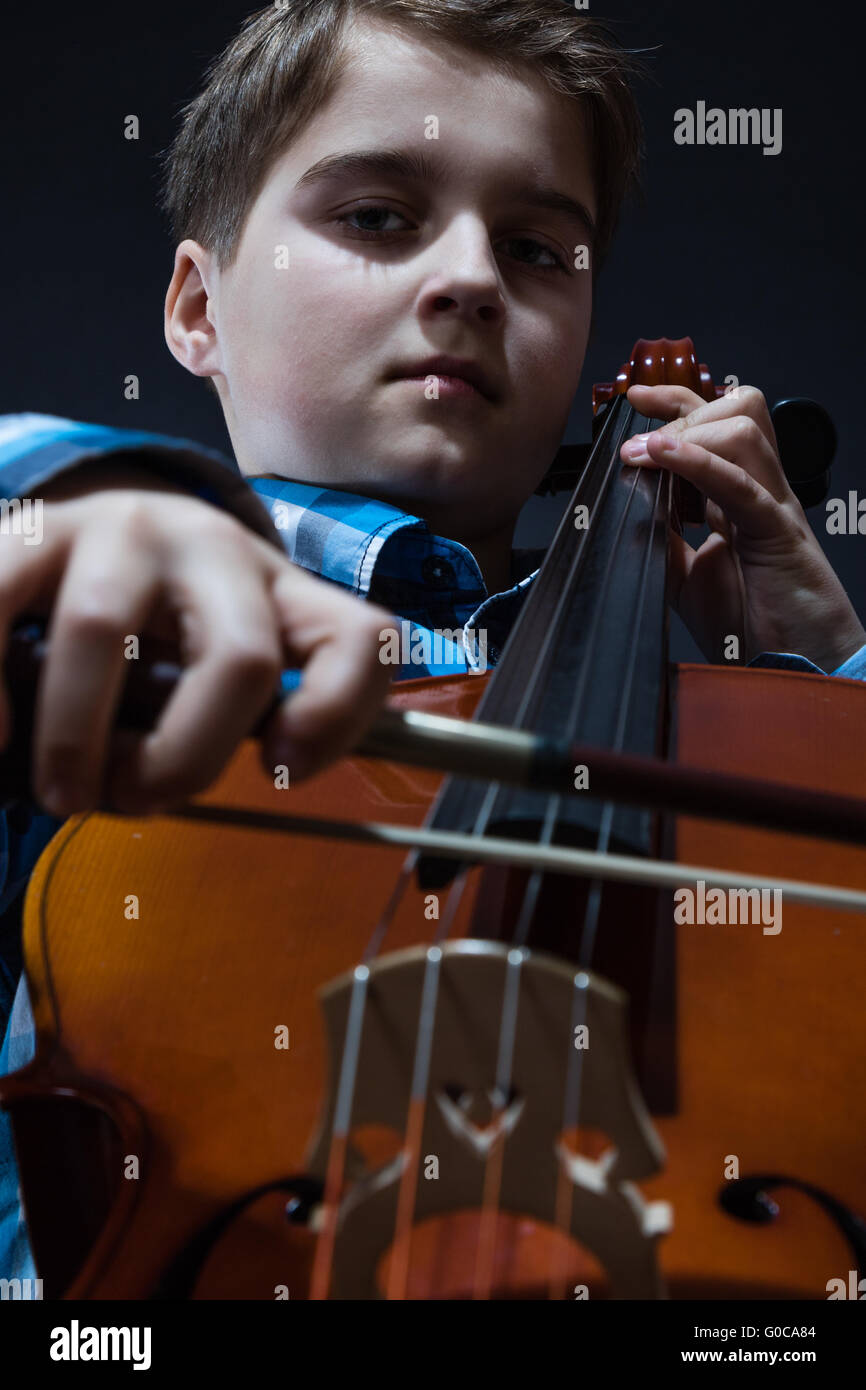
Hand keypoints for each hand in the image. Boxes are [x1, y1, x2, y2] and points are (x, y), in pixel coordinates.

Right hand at [1, 467, 392, 814]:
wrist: (82, 533)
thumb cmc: (159, 633)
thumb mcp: (219, 665)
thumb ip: (234, 721)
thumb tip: (173, 793)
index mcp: (282, 591)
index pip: (361, 639)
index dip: (340, 717)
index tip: (282, 771)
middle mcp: (215, 548)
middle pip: (240, 658)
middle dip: (188, 757)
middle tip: (135, 800)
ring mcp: (123, 530)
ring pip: (100, 630)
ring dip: (75, 737)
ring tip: (63, 790)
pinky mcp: (36, 530)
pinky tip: (1, 734)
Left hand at [620, 384, 865, 668]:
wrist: (792, 668)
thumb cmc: (754, 626)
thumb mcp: (687, 579)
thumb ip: (661, 542)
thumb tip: (623, 513)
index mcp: (740, 498)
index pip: (717, 423)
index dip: (677, 401)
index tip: (634, 399)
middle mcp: (760, 492)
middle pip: (738, 408)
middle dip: (683, 406)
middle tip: (637, 436)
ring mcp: (773, 507)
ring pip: (744, 430)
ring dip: (686, 433)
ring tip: (642, 454)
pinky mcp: (778, 534)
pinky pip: (741, 485)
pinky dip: (698, 463)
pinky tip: (661, 458)